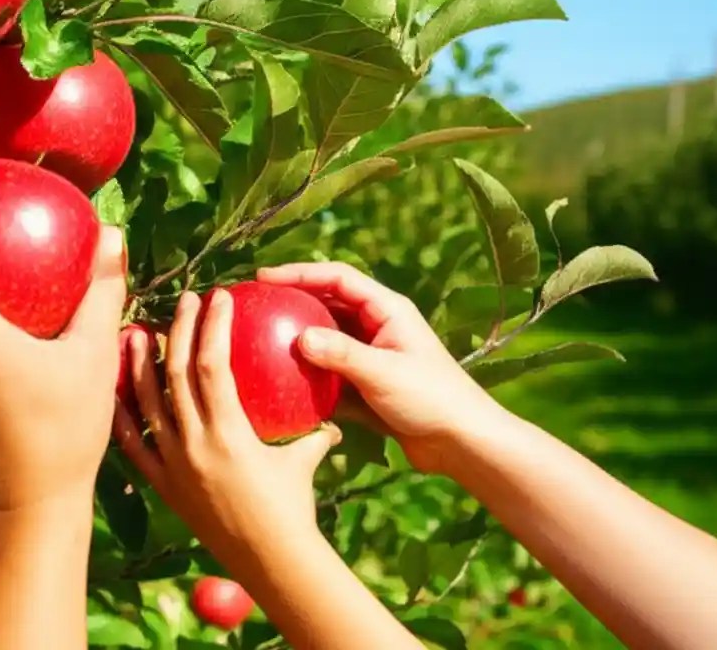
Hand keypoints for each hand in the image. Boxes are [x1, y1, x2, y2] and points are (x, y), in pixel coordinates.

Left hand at [112, 290, 340, 565]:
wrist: (269, 561)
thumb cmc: (293, 510)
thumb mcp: (304, 461)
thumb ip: (312, 433)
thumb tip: (329, 415)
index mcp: (229, 431)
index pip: (212, 363)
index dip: (211, 326)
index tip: (216, 297)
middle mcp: (195, 443)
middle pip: (176, 373)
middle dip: (177, 330)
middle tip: (183, 301)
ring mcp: (173, 464)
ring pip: (147, 403)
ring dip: (139, 364)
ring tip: (137, 332)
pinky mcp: (163, 485)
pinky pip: (134, 445)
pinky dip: (122, 415)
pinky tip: (113, 391)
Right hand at [256, 263, 498, 473]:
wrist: (461, 443)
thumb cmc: (431, 399)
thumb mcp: (383, 373)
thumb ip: (341, 354)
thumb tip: (300, 339)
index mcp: (387, 310)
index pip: (337, 278)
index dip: (300, 273)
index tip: (263, 277)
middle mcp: (377, 328)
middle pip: (327, 305)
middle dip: (292, 303)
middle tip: (254, 307)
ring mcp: (370, 358)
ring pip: (325, 341)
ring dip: (296, 342)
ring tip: (257, 345)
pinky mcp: (366, 387)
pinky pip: (329, 375)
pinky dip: (307, 377)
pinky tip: (279, 385)